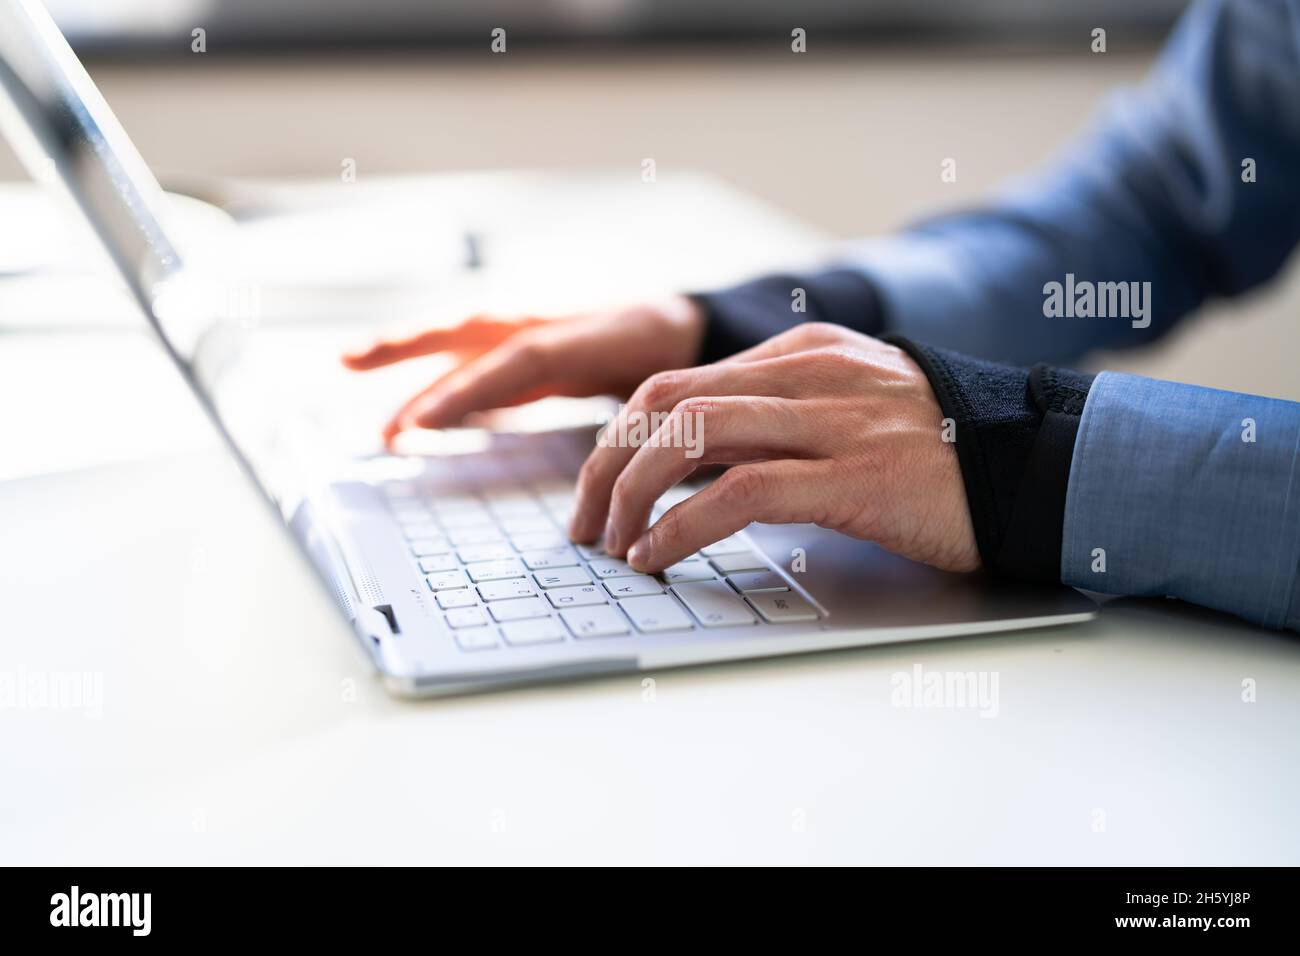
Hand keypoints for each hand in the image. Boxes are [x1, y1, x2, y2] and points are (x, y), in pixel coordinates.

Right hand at [342, 296, 706, 446]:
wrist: (687, 329)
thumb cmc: (677, 363)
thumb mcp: (667, 387)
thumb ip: (637, 418)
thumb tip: (608, 469)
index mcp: (586, 333)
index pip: (516, 359)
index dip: (467, 390)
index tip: (419, 424)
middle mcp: (549, 325)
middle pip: (472, 332)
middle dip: (411, 345)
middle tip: (350, 361)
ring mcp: (533, 333)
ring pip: (465, 344)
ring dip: (412, 357)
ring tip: (353, 368)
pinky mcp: (528, 354)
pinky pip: (479, 366)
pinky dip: (445, 385)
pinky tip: (416, 414)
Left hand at [568, 323, 979, 573]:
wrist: (1035, 470)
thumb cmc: (936, 456)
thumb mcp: (846, 414)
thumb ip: (774, 424)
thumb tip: (686, 472)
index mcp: (801, 353)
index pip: (675, 381)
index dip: (617, 438)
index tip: (596, 488)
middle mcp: (809, 373)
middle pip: (665, 403)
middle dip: (605, 465)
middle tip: (586, 523)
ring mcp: (832, 420)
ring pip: (690, 436)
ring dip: (630, 496)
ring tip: (613, 545)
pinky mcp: (854, 476)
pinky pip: (740, 493)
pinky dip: (681, 527)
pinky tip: (658, 555)